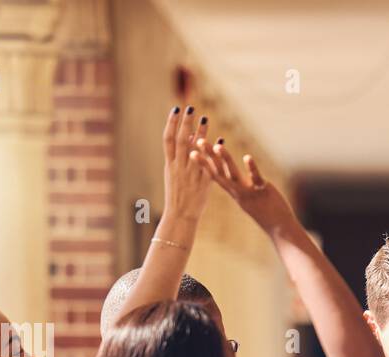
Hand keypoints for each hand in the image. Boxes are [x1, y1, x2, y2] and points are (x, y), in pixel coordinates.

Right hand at [160, 105, 213, 223]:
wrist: (180, 216)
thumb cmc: (177, 194)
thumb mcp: (173, 173)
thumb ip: (180, 156)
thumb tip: (187, 137)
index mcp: (169, 165)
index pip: (167, 139)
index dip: (171, 123)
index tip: (175, 109)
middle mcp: (179, 167)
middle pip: (181, 141)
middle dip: (185, 123)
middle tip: (191, 108)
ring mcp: (191, 174)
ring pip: (195, 151)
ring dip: (200, 133)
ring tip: (205, 118)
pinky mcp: (204, 182)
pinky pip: (210, 164)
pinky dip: (215, 151)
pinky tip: (222, 139)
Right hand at [197, 145, 296, 234]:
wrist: (280, 230)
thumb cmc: (266, 213)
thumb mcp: (248, 199)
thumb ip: (239, 188)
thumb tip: (233, 179)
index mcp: (234, 193)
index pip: (215, 176)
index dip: (203, 163)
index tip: (191, 150)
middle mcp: (238, 193)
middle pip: (219, 172)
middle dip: (208, 156)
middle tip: (198, 140)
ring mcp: (249, 192)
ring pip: (233, 175)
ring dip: (225, 160)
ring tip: (217, 145)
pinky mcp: (263, 191)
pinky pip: (256, 178)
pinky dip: (251, 168)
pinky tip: (247, 157)